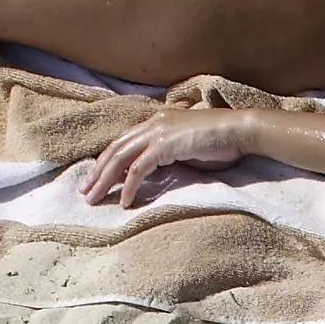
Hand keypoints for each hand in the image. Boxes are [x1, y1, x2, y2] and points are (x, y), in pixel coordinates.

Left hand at [82, 101, 282, 208]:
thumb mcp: (188, 146)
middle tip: (85, 193)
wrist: (239, 130)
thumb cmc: (222, 141)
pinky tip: (124, 201)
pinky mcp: (164, 145)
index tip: (95, 179)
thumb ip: (170, 154)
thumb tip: (157, 171)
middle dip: (97, 173)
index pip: (123, 142)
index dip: (106, 162)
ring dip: (105, 180)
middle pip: (115, 149)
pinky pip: (139, 169)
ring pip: (120, 158)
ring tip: (94, 199)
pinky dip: (129, 186)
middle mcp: (152, 123)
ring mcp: (157, 132)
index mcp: (156, 122)